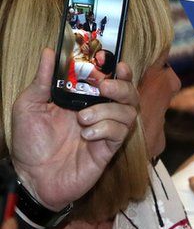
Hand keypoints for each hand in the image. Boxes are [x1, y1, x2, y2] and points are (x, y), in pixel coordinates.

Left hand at [10, 48, 138, 209]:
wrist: (31, 177)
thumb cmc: (29, 142)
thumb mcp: (29, 105)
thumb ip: (42, 79)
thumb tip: (50, 52)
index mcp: (81, 100)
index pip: (109, 81)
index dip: (117, 72)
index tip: (116, 63)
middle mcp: (98, 114)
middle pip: (128, 95)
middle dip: (121, 88)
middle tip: (104, 88)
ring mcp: (105, 132)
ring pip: (128, 113)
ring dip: (108, 111)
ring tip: (83, 118)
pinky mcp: (108, 151)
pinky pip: (120, 134)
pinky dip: (106, 129)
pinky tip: (87, 135)